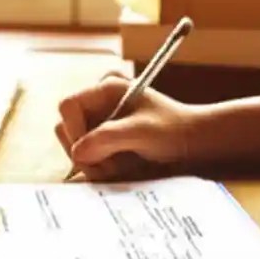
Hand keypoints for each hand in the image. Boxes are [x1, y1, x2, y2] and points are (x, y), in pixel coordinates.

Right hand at [56, 73, 259, 180]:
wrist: (194, 143)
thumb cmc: (172, 130)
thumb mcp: (141, 132)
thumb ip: (107, 139)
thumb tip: (78, 153)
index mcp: (105, 89)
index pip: (68, 107)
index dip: (74, 130)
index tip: (91, 151)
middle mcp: (98, 104)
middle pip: (66, 129)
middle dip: (85, 152)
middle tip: (111, 165)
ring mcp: (99, 124)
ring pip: (74, 147)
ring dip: (93, 163)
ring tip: (120, 167)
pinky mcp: (103, 142)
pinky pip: (85, 158)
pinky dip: (98, 169)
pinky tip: (118, 169)